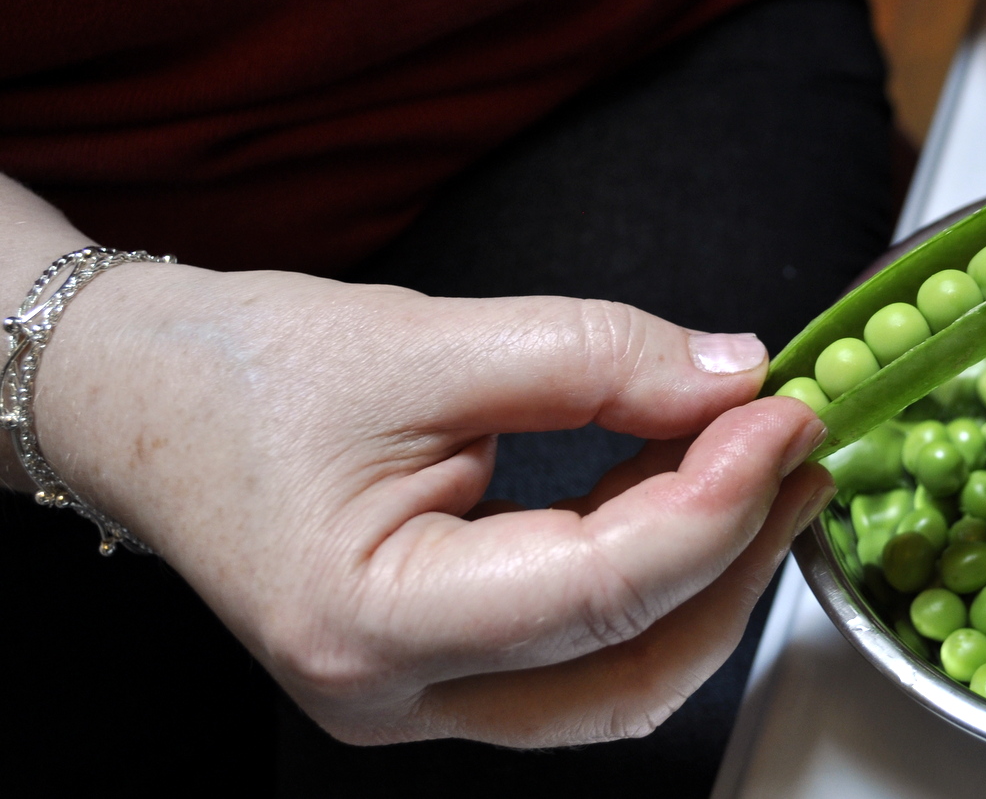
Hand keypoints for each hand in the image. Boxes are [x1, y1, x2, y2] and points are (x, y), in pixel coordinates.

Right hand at [31, 263, 830, 746]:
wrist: (138, 400)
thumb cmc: (240, 370)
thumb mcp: (424, 339)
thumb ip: (593, 357)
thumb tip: (734, 377)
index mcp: (370, 622)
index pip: (601, 589)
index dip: (718, 500)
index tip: (782, 413)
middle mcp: (395, 696)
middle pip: (629, 661)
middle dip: (736, 553)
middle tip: (796, 446)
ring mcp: (418, 697)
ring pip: (617, 676)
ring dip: (708, 574)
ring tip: (763, 466)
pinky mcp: (441, 667)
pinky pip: (581, 649)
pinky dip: (652, 573)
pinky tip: (688, 489)